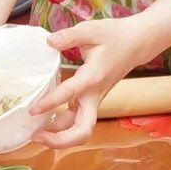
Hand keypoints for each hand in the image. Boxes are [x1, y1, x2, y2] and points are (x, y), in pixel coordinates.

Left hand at [30, 15, 159, 147]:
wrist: (138, 43)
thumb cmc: (116, 35)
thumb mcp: (93, 29)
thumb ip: (70, 36)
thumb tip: (49, 42)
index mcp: (93, 78)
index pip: (70, 94)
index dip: (50, 103)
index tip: (32, 110)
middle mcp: (94, 95)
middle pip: (82, 131)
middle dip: (60, 140)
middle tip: (37, 136)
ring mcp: (94, 101)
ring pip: (80, 130)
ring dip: (60, 138)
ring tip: (36, 133)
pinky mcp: (92, 100)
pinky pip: (77, 121)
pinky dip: (61, 127)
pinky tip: (45, 120)